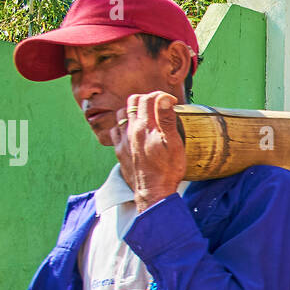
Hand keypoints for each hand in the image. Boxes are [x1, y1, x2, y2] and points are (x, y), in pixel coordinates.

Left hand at [111, 91, 186, 210]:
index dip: (161, 96)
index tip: (172, 102)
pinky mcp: (119, 151)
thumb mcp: (174, 144)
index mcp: (146, 126)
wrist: (153, 193)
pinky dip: (122, 126)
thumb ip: (167, 120)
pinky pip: (115, 131)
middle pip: (133, 102)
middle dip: (146, 99)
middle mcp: (131, 130)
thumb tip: (163, 99)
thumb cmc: (167, 170)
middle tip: (158, 107)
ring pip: (121, 114)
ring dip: (132, 111)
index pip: (149, 99)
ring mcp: (123, 140)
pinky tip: (131, 132)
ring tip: (145, 117)